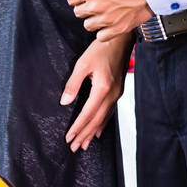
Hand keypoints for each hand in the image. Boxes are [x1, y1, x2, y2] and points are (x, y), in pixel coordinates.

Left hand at [61, 36, 132, 151]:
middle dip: (84, 134)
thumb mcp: (82, 64)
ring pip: (104, 118)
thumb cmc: (102, 48)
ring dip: (93, 132)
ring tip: (85, 144)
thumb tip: (65, 102)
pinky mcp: (118, 91)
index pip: (87, 114)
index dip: (77, 127)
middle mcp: (112, 95)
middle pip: (96, 120)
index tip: (69, 138)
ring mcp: (117, 94)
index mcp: (102, 89)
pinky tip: (99, 130)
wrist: (121, 40)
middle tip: (75, 147)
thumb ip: (73, 84)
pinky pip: (110, 112)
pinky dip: (103, 123)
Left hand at [66, 0, 154, 42]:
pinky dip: (103, 31)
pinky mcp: (120, 28)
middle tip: (95, 1)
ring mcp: (108, 19)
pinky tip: (108, 23)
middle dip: (84, 6)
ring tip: (102, 12)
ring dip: (92, 19)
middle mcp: (96, 7)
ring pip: (88, 25)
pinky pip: (102, 37)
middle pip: (78, 12)